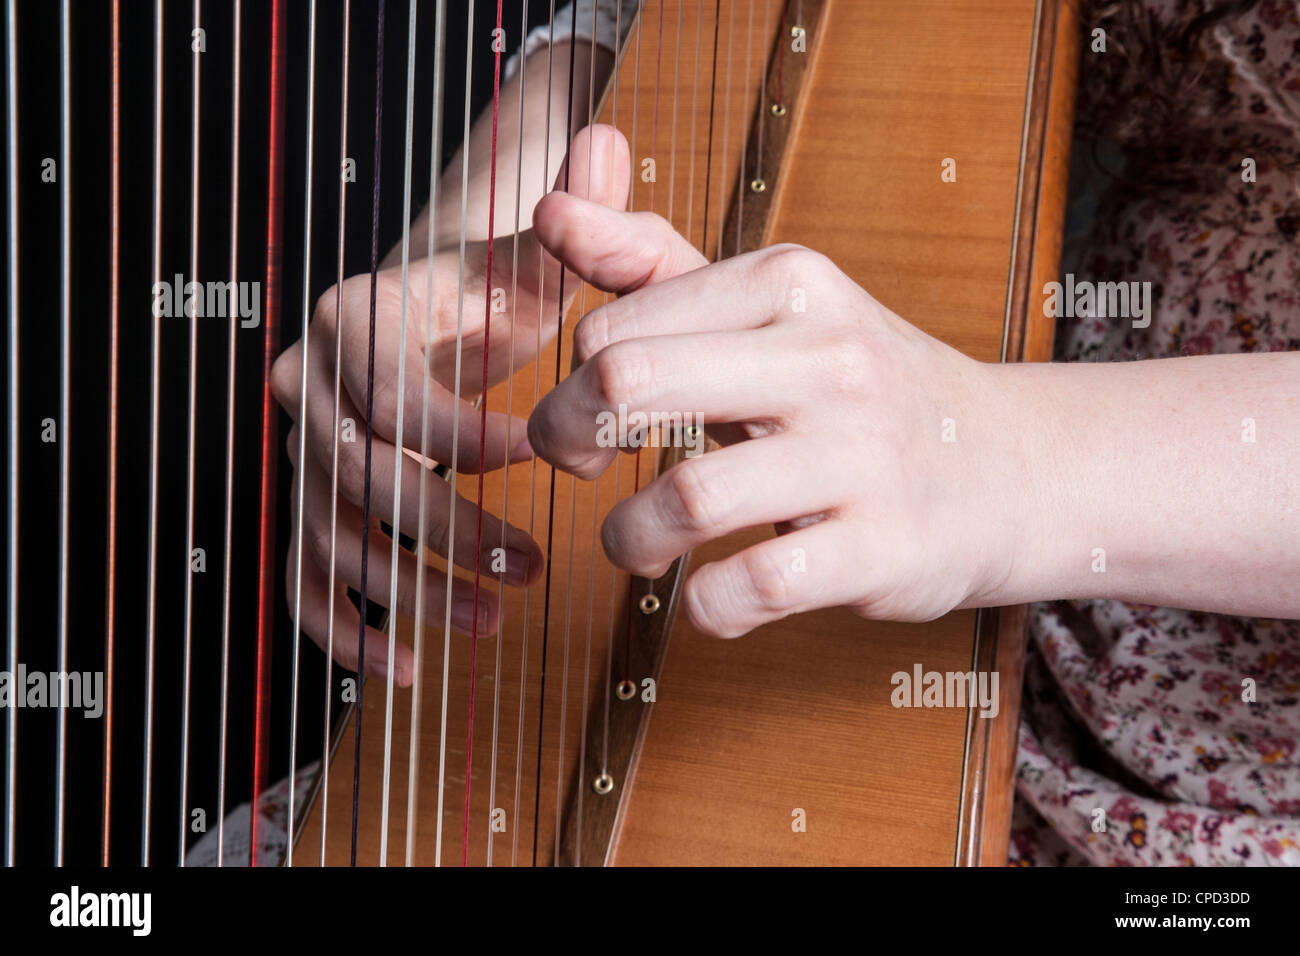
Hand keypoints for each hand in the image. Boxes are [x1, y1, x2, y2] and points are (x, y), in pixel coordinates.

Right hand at [271, 125, 630, 683]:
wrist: (438, 310)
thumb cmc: (497, 285)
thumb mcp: (540, 251)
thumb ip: (579, 213)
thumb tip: (608, 143)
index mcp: (357, 316)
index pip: (388, 391)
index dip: (454, 437)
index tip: (533, 462)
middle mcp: (312, 383)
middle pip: (356, 474)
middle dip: (443, 529)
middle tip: (525, 568)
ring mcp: (305, 448)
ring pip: (327, 534)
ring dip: (404, 591)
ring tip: (487, 628)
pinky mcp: (311, 503)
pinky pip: (303, 576)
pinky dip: (343, 628)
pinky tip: (405, 668)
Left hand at [527, 193, 1035, 637]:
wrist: (1009, 466)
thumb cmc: (856, 387)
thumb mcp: (769, 306)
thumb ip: (654, 264)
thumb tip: (546, 210)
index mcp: (790, 285)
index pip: (614, 328)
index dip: (569, 385)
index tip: (585, 420)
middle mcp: (828, 359)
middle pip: (630, 385)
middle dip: (567, 438)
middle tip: (578, 468)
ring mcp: (862, 457)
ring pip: (688, 498)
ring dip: (628, 538)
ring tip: (637, 547)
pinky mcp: (883, 549)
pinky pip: (756, 587)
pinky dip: (706, 606)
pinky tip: (709, 595)